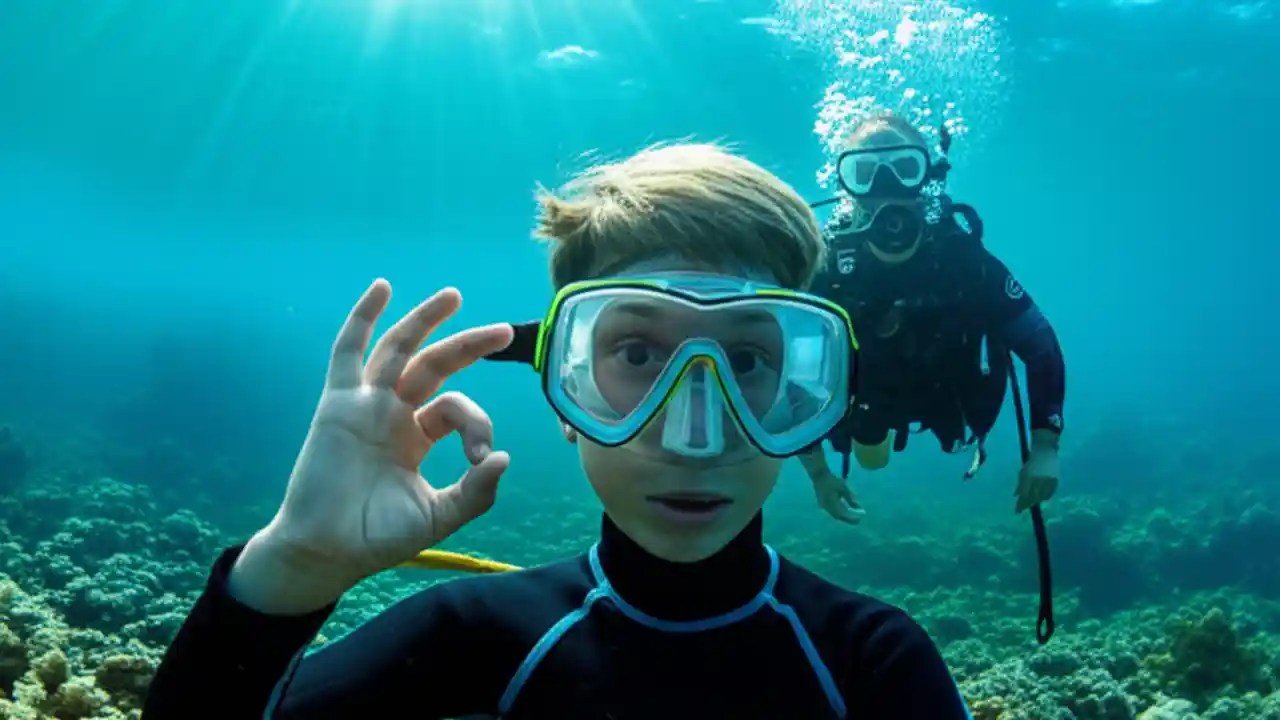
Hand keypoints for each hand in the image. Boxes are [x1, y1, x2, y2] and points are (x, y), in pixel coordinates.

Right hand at [231, 280, 513, 612]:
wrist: (326, 552)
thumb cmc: (377, 538)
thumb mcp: (440, 515)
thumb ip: (476, 491)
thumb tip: (504, 458)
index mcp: (416, 438)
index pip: (454, 409)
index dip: (478, 425)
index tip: (482, 458)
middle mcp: (392, 414)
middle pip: (435, 365)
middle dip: (470, 346)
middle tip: (505, 330)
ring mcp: (365, 405)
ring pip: (398, 349)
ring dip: (426, 320)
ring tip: (454, 296)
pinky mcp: (338, 405)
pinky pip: (347, 352)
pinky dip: (363, 319)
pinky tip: (382, 288)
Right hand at [813, 471, 864, 524]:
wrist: (819, 476)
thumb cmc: (832, 481)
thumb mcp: (844, 488)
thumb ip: (850, 498)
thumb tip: (858, 507)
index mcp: (833, 504)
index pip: (843, 515)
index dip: (851, 519)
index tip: (859, 519)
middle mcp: (827, 507)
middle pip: (839, 517)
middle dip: (848, 518)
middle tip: (857, 519)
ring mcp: (823, 506)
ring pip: (835, 515)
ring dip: (843, 516)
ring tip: (852, 515)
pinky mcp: (822, 504)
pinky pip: (831, 511)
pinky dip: (838, 512)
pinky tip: (844, 509)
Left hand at [1014, 436, 1059, 513]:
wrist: (1046, 451)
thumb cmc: (1032, 462)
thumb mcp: (1023, 472)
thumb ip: (1020, 484)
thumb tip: (1015, 496)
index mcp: (1029, 477)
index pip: (1024, 495)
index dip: (1020, 504)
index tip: (1016, 511)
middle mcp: (1039, 480)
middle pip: (1033, 497)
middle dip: (1027, 504)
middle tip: (1022, 508)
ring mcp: (1049, 480)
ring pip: (1042, 497)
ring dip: (1036, 501)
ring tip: (1030, 504)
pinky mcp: (1056, 480)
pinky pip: (1050, 493)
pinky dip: (1045, 497)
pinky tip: (1041, 499)